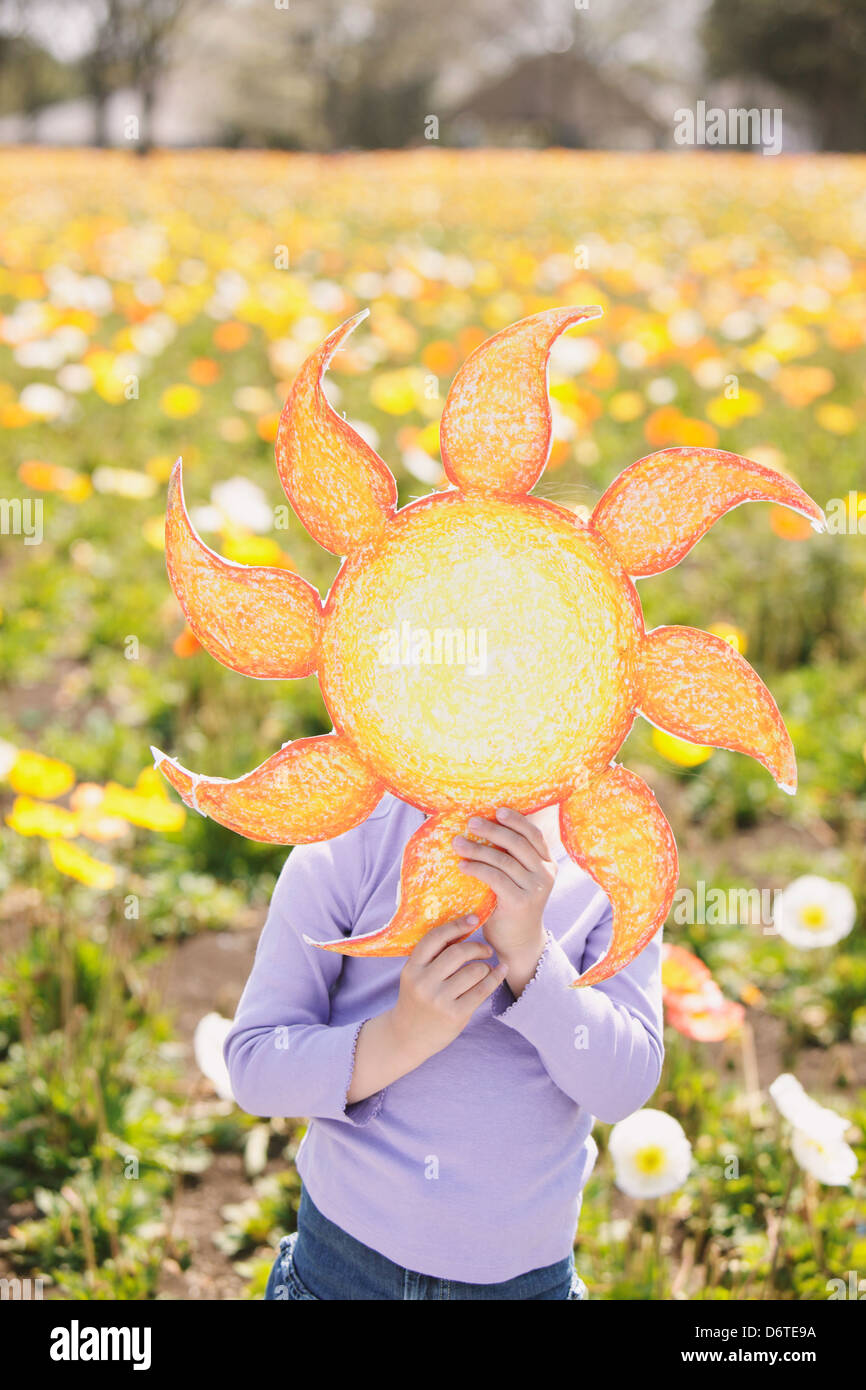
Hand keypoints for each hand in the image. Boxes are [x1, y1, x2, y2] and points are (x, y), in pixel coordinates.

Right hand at [388, 917, 508, 1063]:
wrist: (406, 1037)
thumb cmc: (416, 999)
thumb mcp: (415, 975)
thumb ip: (433, 957)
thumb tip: (464, 928)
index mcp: (412, 968)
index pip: (435, 938)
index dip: (457, 925)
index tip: (474, 919)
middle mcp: (424, 983)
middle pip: (458, 953)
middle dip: (477, 947)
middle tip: (486, 949)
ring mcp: (439, 1000)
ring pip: (474, 971)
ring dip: (485, 966)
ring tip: (486, 968)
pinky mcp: (455, 1015)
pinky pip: (482, 990)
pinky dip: (495, 978)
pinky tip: (500, 972)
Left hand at [452, 808, 555, 995]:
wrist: (517, 942)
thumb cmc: (511, 904)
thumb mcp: (518, 877)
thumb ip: (511, 856)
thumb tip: (485, 825)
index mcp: (548, 863)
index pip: (534, 835)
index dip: (516, 820)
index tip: (496, 810)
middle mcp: (546, 874)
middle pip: (518, 843)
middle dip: (492, 830)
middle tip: (470, 823)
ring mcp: (536, 888)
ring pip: (504, 859)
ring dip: (478, 849)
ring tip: (457, 843)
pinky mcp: (521, 902)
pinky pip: (495, 877)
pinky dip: (477, 868)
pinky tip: (462, 866)